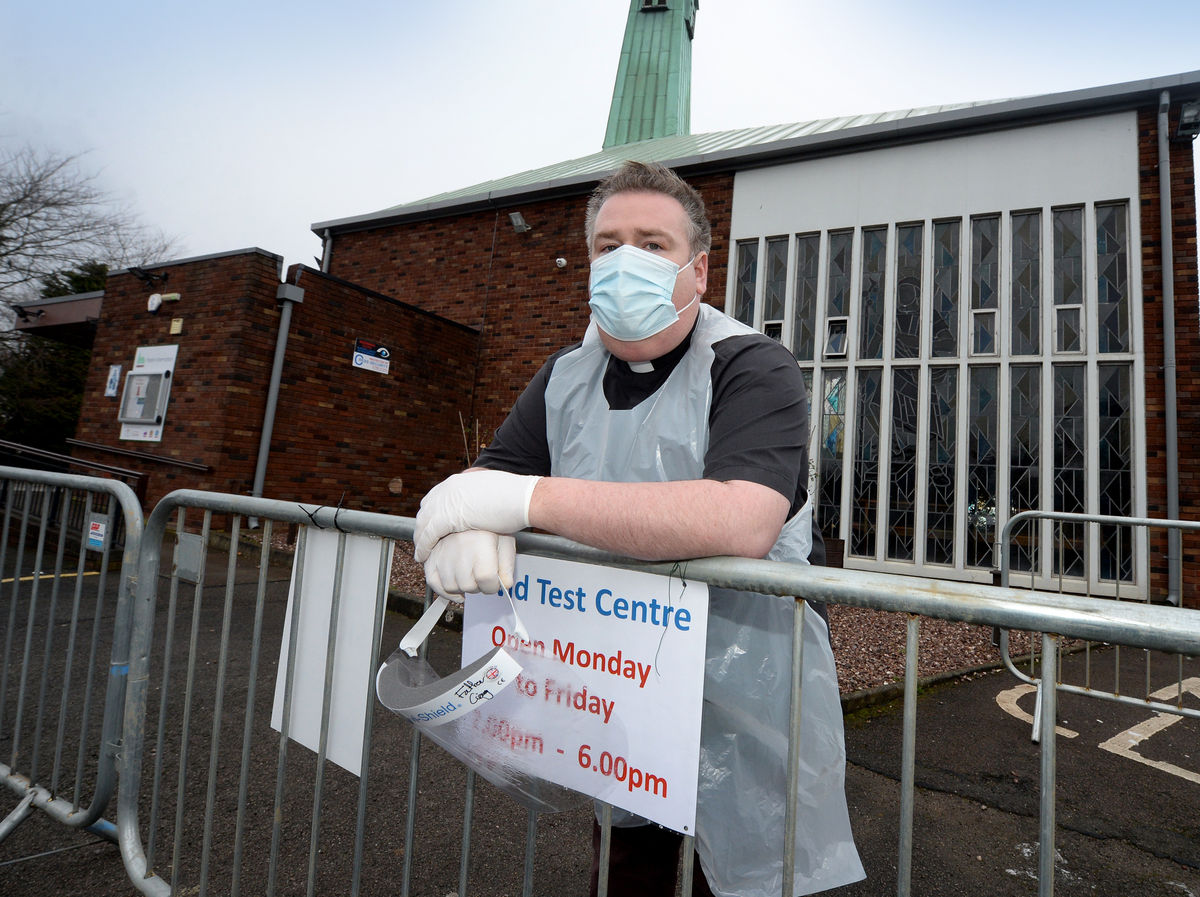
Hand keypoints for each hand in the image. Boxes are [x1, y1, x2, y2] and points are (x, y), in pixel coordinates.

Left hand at [413, 469, 539, 561]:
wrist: (523, 498)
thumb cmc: (516, 495)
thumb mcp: (492, 489)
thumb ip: (479, 495)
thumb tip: (480, 501)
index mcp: (458, 480)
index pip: (436, 497)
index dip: (431, 513)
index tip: (430, 525)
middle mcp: (448, 488)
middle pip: (426, 509)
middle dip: (422, 526)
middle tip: (422, 541)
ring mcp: (447, 501)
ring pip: (424, 523)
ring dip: (420, 539)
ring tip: (420, 553)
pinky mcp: (448, 517)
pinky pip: (429, 535)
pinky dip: (423, 547)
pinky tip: (422, 556)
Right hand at [423, 531, 515, 599]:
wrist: (467, 509)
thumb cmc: (488, 525)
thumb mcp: (505, 540)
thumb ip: (507, 563)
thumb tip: (506, 584)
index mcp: (480, 542)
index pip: (486, 578)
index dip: (493, 586)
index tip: (495, 583)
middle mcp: (460, 547)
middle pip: (468, 585)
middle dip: (479, 587)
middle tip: (482, 578)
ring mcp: (443, 551)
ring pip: (451, 586)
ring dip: (462, 588)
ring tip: (469, 577)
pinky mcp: (431, 555)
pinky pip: (432, 581)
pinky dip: (444, 591)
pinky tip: (456, 590)